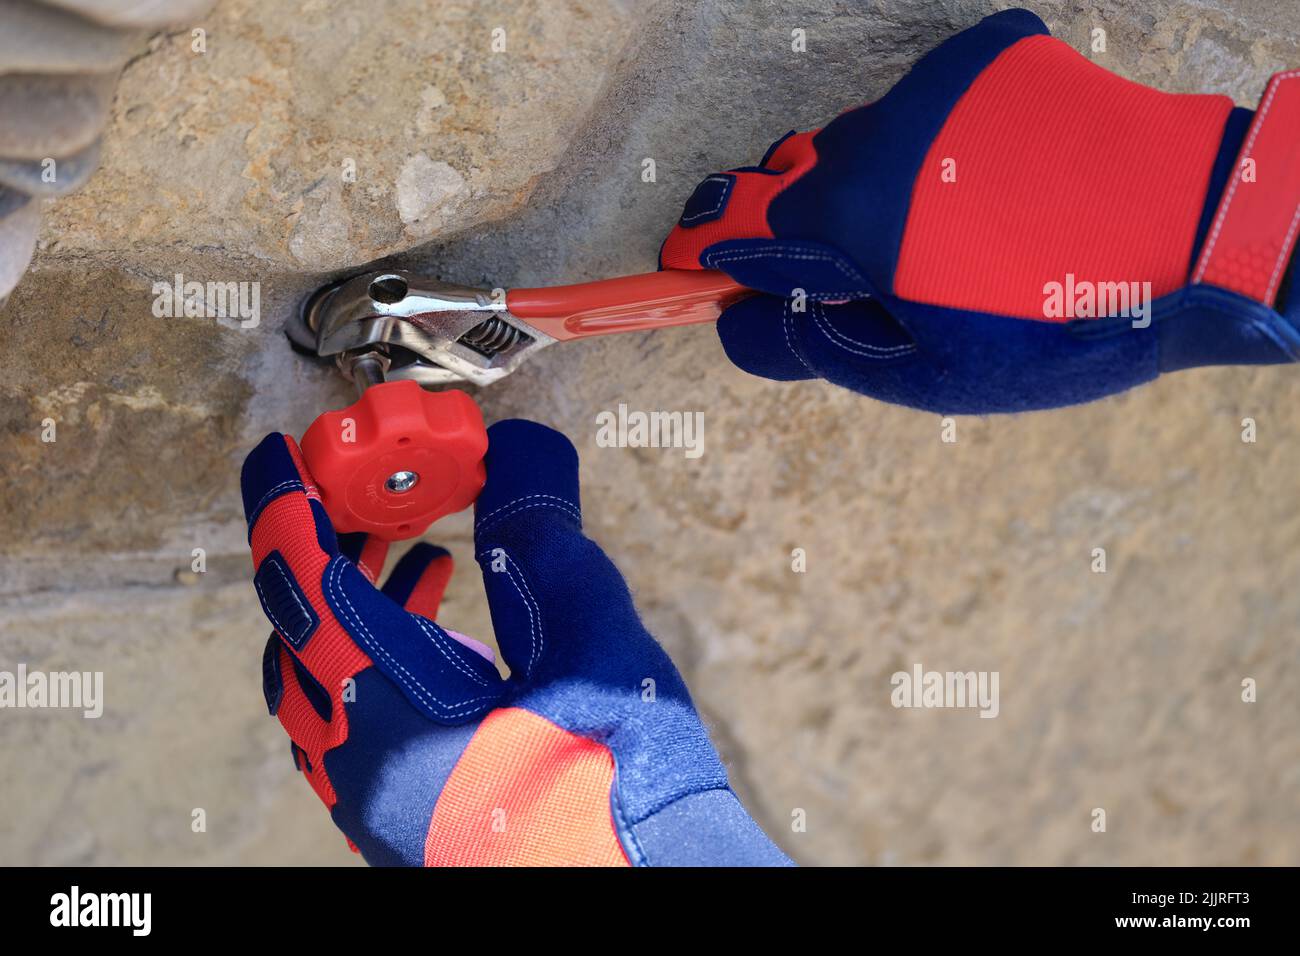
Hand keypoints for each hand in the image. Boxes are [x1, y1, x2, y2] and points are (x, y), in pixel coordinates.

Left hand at [242, 418, 789, 865]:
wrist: (649, 885)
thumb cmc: (622, 779)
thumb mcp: (588, 640)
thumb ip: (540, 539)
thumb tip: (520, 451)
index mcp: (389, 712)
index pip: (304, 584)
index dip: (285, 508)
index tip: (278, 458)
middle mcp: (361, 761)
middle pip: (300, 634)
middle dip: (326, 556)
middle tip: (369, 502)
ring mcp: (377, 798)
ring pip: (325, 684)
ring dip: (355, 611)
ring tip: (423, 559)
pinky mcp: (405, 816)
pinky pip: (356, 727)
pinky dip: (378, 666)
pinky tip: (448, 640)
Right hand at [662, 8, 1299, 412]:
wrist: (1197, 231)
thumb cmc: (1056, 322)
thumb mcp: (926, 373)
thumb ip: (815, 348)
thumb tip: (742, 328)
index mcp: (851, 216)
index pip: (740, 234)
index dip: (709, 257)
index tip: (680, 269)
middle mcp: (878, 133)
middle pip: (806, 183)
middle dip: (818, 230)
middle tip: (868, 277)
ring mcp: (937, 89)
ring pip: (871, 138)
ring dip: (888, 186)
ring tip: (959, 237)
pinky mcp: (993, 59)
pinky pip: (934, 103)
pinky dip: (945, 144)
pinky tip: (997, 185)